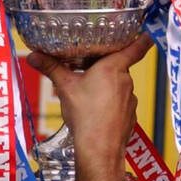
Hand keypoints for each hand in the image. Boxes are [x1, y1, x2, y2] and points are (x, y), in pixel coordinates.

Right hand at [26, 34, 153, 157]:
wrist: (98, 149)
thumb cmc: (85, 116)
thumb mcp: (64, 88)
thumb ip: (51, 69)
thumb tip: (33, 56)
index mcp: (113, 67)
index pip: (136, 47)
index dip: (142, 37)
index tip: (147, 31)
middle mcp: (126, 81)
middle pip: (120, 68)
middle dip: (105, 69)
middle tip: (89, 71)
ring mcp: (130, 100)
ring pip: (118, 88)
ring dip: (106, 89)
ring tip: (88, 97)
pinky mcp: (129, 117)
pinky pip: (120, 106)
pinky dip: (110, 107)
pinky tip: (96, 114)